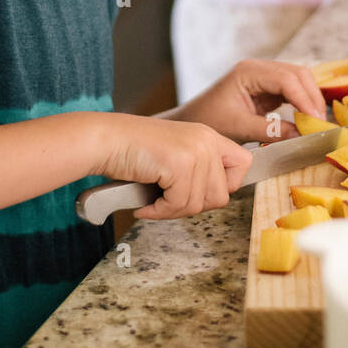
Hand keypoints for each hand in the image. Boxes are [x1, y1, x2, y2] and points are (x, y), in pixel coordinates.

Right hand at [96, 113, 252, 220]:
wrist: (104, 141)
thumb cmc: (132, 152)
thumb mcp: (175, 157)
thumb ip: (199, 172)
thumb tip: (217, 199)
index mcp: (208, 136)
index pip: (243, 164)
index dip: (225, 186)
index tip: (199, 193)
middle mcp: (206, 140)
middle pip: (222, 195)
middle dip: (192, 205)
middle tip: (167, 201)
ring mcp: (195, 150)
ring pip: (199, 204)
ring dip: (172, 210)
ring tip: (152, 199)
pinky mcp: (179, 163)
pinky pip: (179, 204)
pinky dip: (159, 210)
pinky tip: (144, 202)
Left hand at [167, 58, 327, 143]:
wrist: (191, 122)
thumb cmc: (208, 121)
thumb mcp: (239, 128)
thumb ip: (271, 131)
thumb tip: (302, 134)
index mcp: (248, 72)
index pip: (286, 79)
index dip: (304, 99)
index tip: (314, 120)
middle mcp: (258, 68)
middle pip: (298, 74)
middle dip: (311, 97)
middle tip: (320, 123)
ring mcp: (264, 76)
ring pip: (298, 80)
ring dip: (309, 99)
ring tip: (316, 123)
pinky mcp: (266, 88)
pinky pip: (292, 91)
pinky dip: (302, 103)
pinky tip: (307, 119)